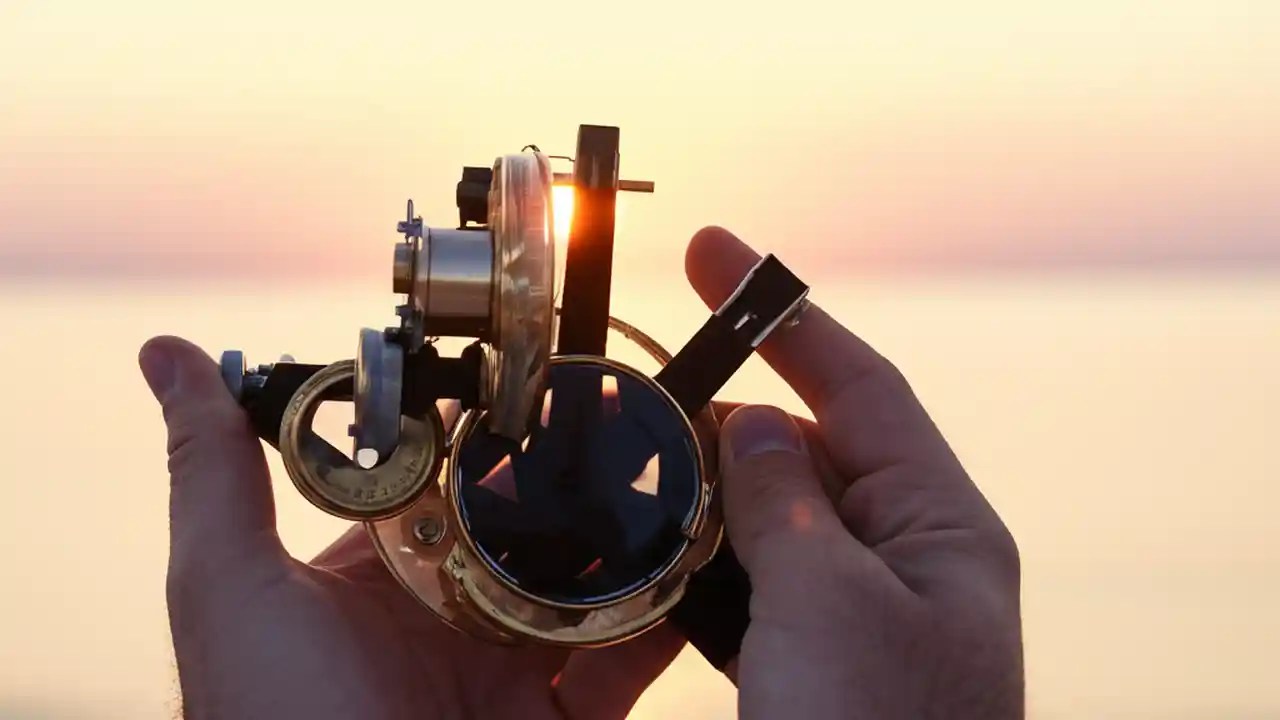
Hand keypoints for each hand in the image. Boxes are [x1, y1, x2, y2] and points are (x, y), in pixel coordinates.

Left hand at [138, 337, 683, 719]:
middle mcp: (445, 615)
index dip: (489, 424)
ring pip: (586, 584)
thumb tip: (166, 354)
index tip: (539, 369)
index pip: (441, 475)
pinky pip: (624, 659)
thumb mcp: (229, 590)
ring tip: (680, 474)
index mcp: (374, 575)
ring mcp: (505, 669)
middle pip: (527, 524)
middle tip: (636, 414)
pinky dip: (663, 616)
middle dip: (579, 474)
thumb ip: (215, 474)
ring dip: (633, 534)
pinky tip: (692, 565)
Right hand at [684, 228, 1023, 718]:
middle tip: (640, 386)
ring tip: (631, 469)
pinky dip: (702, 562)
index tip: (719, 255)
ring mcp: (858, 615)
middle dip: (727, 411)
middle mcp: (906, 562)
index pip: (861, 384)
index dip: (785, 313)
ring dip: (704, 492)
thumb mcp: (833, 605)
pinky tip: (654, 558)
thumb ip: (787, 500)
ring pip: (771, 518)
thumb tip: (754, 423)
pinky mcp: (814, 663)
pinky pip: (755, 583)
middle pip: (809, 447)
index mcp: (940, 530)